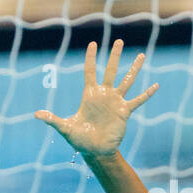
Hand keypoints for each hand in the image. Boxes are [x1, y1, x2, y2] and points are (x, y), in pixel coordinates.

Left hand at [35, 40, 158, 158]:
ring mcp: (116, 102)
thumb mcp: (65, 128)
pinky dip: (147, 94)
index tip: (93, 44)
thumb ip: (53, 119)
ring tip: (142, 55)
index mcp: (90, 95)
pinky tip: (156, 85)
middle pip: (111, 70)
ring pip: (127, 81)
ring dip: (134, 68)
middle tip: (120, 41)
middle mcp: (104, 95)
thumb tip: (36, 114)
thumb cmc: (80, 140)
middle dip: (115, 56)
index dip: (91, 58)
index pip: (90, 71)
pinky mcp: (125, 112)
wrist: (96, 151)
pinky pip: (138, 100)